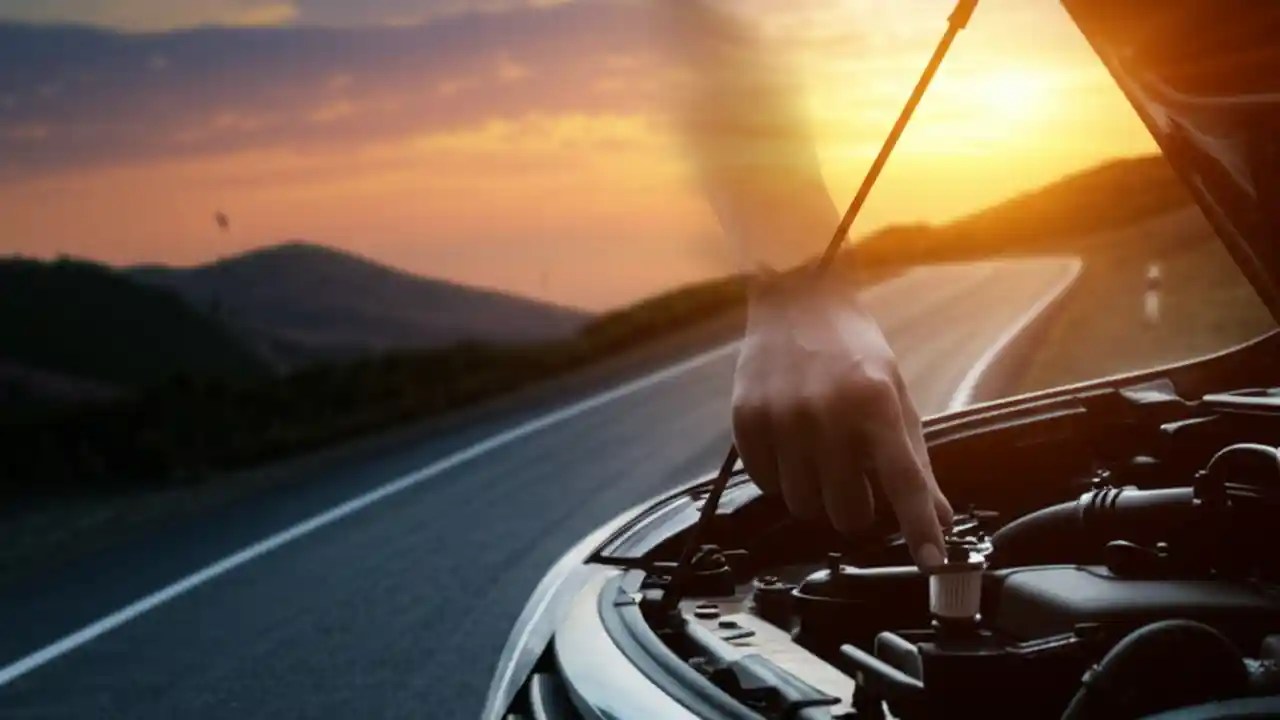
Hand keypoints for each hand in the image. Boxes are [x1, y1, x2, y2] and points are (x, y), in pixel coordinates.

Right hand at [731, 269, 953, 566]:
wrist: (794, 297)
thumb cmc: (851, 345)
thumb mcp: (895, 394)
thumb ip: (913, 459)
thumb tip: (938, 516)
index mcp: (874, 404)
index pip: (903, 483)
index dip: (919, 529)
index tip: (932, 560)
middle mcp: (826, 415)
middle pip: (847, 510)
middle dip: (857, 510)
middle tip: (856, 486)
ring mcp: (782, 420)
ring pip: (803, 505)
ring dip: (817, 497)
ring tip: (821, 464)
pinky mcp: (747, 422)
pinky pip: (766, 484)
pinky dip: (782, 479)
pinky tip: (792, 451)